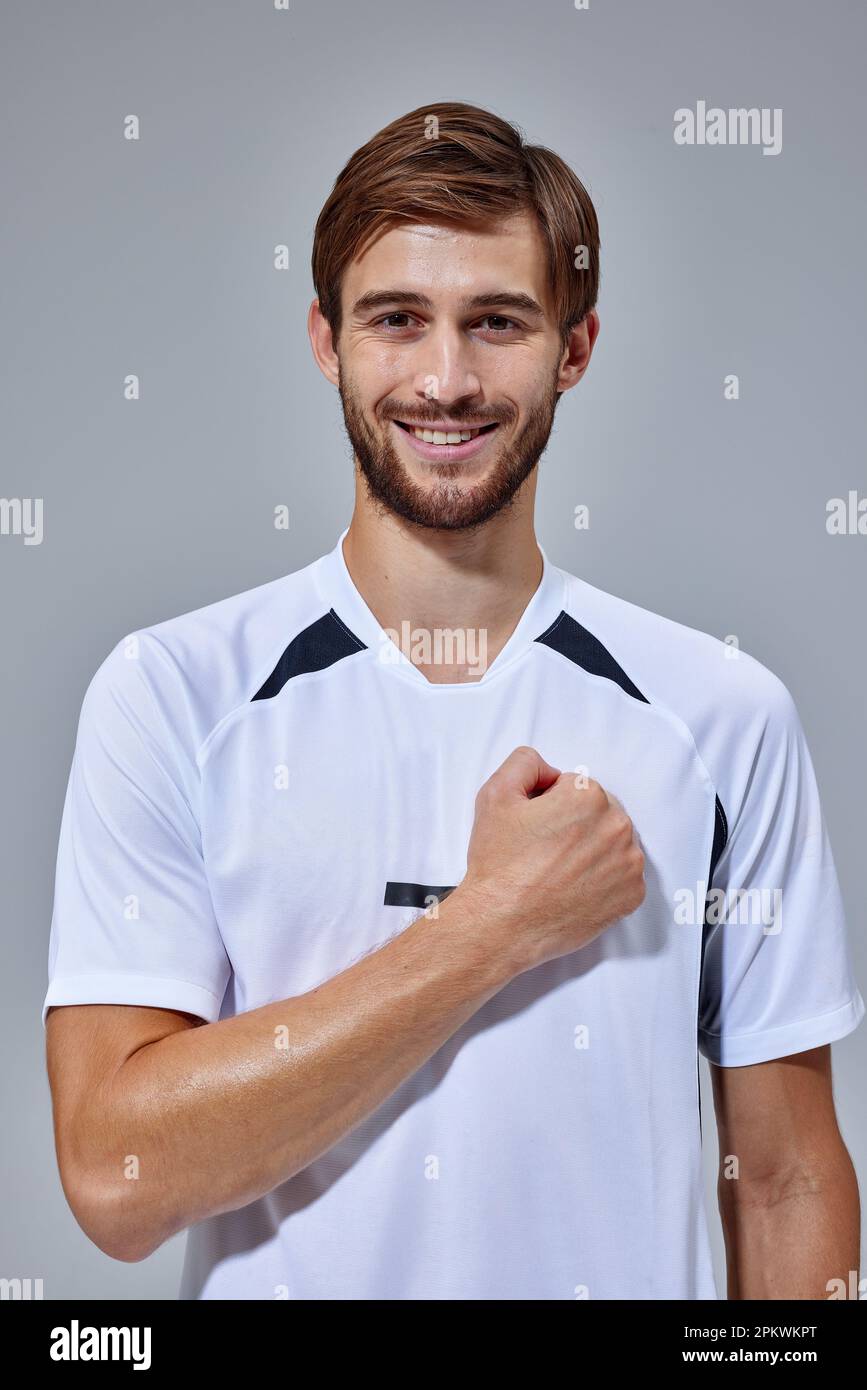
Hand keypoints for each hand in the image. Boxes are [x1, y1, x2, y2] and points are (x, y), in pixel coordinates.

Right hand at [454, 745, 645, 974]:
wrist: (502, 923)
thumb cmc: (499, 865)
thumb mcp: (496, 794)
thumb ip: (525, 763)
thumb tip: (550, 771)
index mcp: (588, 796)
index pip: (575, 788)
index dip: (550, 805)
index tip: (536, 827)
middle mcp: (616, 826)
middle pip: (599, 812)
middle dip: (576, 825)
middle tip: (544, 850)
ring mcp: (628, 863)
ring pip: (612, 842)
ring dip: (592, 850)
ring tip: (558, 870)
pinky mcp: (632, 895)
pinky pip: (623, 875)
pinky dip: (604, 879)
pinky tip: (575, 887)